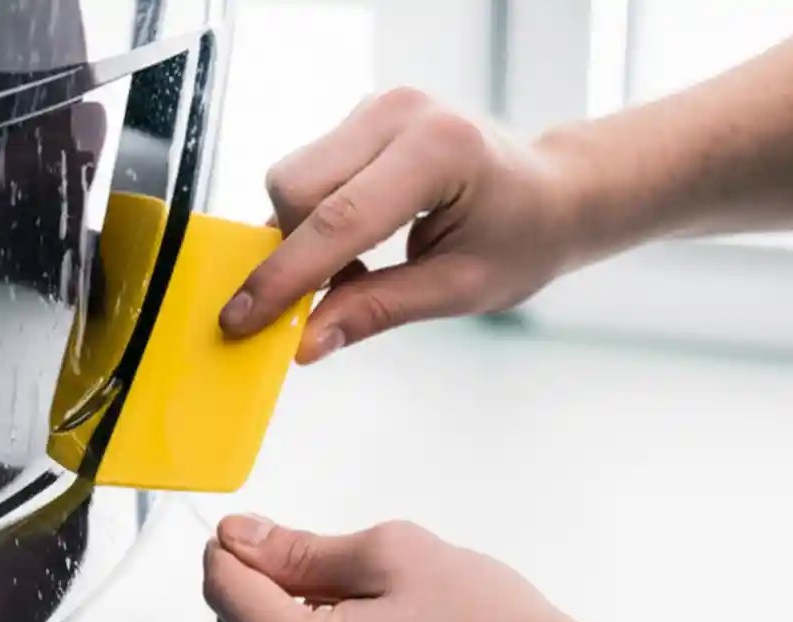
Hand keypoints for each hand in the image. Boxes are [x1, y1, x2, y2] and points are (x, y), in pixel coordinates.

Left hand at [203, 515, 612, 621]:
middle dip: (254, 577)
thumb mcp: (391, 555)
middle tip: (300, 545)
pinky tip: (358, 618)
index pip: (226, 593)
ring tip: (349, 584)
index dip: (229, 546)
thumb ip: (303, 548)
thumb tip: (244, 537)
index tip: (245, 524)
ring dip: (283, 608)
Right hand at [219, 88, 581, 362]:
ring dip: (301, 236)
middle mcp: (400, 113)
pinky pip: (307, 171)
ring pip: (292, 178)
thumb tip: (306, 342)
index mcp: (439, 150)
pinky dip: (313, 218)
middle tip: (317, 301)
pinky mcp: (362, 117)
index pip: (338, 219)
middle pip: (296, 186)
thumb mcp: (459, 289)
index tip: (240, 320)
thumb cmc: (521, 239)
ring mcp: (378, 107)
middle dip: (291, 253)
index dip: (284, 277)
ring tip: (353, 268)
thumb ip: (378, 310)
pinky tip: (353, 241)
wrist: (552, 193)